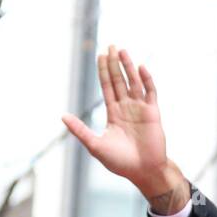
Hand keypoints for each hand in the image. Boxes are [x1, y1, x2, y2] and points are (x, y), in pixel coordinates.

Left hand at [61, 46, 187, 210]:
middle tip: (110, 45)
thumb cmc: (120, 162)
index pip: (107, 87)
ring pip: (133, 82)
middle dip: (114, 63)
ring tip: (122, 51)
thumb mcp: (95, 145)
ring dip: (128, 67)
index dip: (103, 71)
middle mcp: (127, 108)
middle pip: (119, 80)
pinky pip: (150, 92)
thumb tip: (63, 116)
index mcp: (114, 113)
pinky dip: (146, 80)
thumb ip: (80, 130)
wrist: (143, 171)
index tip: (100, 55)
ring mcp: (140, 109)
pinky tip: (140, 68)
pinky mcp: (153, 113)